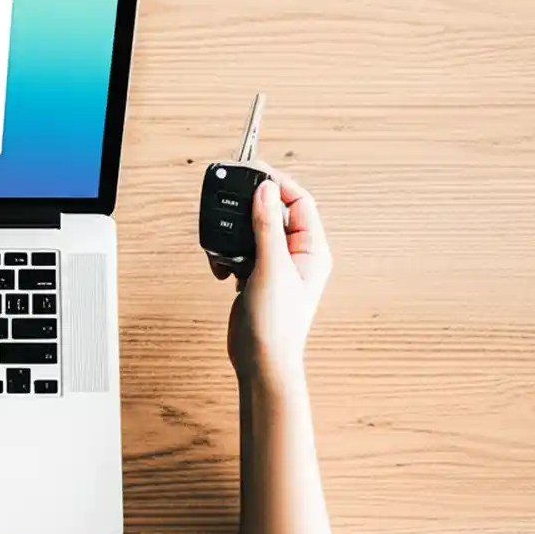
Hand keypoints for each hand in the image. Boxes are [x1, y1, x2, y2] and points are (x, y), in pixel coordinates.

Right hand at [211, 168, 331, 390]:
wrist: (261, 361)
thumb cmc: (277, 324)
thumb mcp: (272, 268)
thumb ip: (266, 227)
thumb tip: (266, 189)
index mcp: (312, 250)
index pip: (300, 202)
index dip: (279, 184)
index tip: (255, 172)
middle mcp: (296, 256)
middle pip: (275, 214)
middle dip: (252, 208)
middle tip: (232, 197)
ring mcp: (275, 267)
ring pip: (254, 233)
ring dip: (236, 234)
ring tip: (225, 245)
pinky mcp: (256, 278)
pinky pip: (241, 253)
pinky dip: (227, 254)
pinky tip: (221, 267)